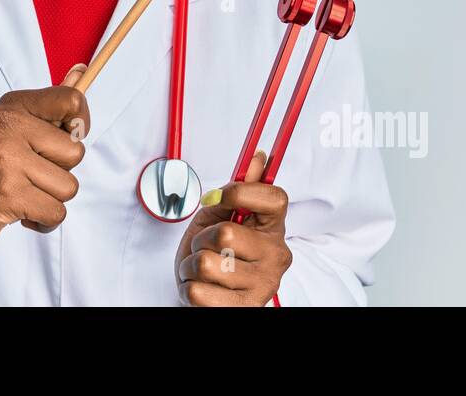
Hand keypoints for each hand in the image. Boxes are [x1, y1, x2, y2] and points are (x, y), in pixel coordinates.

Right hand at [0, 65, 89, 248]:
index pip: (71, 101)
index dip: (80, 123)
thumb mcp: (15, 127)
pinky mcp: (7, 194)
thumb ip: (51, 105)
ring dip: (52, 198)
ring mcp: (6, 159)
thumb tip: (82, 71)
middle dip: (60, 171)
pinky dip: (44, 220)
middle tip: (30, 173)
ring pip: (69, 187)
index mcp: (12, 106)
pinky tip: (22, 211)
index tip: (66, 136)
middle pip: (76, 152)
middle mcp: (7, 126)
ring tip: (24, 192)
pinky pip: (56, 213)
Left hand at [174, 150, 293, 305]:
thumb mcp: (218, 217)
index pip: (274, 198)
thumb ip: (235, 191)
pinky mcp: (244, 309)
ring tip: (201, 271)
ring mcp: (263, 286)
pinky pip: (197, 290)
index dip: (240, 192)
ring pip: (206, 263)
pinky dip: (189, 289)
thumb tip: (259, 157)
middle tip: (205, 248)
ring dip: (191, 266)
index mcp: (274, 229)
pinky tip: (202, 289)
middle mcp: (276, 257)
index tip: (221, 199)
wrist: (205, 296)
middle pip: (226, 232)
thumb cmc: (213, 253)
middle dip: (202, 239)